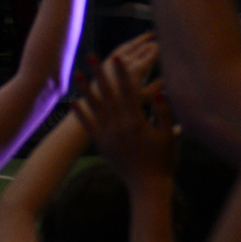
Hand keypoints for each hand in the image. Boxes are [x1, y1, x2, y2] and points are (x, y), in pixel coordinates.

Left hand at [73, 35, 173, 183]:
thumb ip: (164, 112)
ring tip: (77, 73)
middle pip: (108, 94)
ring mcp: (107, 134)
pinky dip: (80, 113)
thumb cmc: (162, 160)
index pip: (128, 91)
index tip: (116, 57)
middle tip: (91, 56)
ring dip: (85, 89)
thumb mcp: (169, 136)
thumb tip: (161, 90)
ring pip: (94, 107)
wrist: (147, 185)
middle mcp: (119, 125)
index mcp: (136, 121)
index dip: (122, 73)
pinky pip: (88, 126)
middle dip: (99, 74)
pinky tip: (72, 101)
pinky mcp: (100, 144)